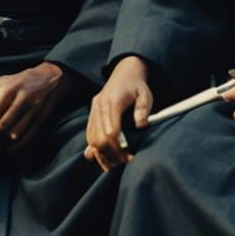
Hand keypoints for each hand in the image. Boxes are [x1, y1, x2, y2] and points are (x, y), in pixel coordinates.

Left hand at [0, 63, 67, 150]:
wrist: (50, 79)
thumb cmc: (19, 82)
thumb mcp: (2, 82)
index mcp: (7, 91)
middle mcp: (19, 101)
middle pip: (2, 126)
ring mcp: (32, 111)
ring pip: (15, 133)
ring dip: (3, 144)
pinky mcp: (40, 119)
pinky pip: (28, 136)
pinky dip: (18, 146)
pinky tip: (9, 151)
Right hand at [85, 56, 152, 170]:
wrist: (124, 73)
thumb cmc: (137, 86)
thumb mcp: (145, 94)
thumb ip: (143, 110)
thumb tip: (141, 126)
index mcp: (112, 101)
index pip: (111, 130)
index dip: (118, 147)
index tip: (129, 157)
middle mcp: (99, 106)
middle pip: (99, 137)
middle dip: (110, 153)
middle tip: (123, 162)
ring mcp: (93, 110)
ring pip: (91, 138)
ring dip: (101, 153)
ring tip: (113, 163)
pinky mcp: (92, 114)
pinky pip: (89, 134)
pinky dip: (94, 147)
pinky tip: (103, 156)